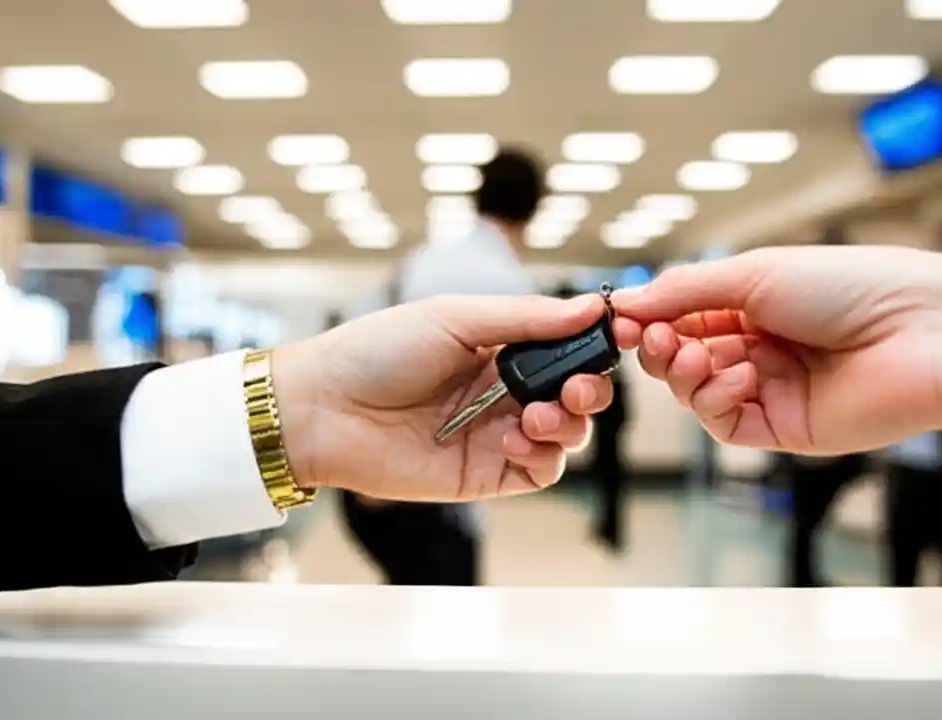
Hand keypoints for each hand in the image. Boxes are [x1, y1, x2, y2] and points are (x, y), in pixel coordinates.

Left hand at [271, 294, 612, 500]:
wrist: (324, 409)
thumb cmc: (377, 351)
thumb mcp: (456, 317)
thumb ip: (526, 317)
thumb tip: (591, 307)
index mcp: (499, 347)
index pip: (566, 348)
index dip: (593, 347)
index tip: (616, 341)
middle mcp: (504, 391)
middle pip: (576, 395)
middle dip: (589, 391)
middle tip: (576, 389)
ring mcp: (497, 434)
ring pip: (566, 435)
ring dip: (568, 425)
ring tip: (536, 416)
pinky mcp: (484, 474)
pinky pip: (539, 472)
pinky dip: (543, 457)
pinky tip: (514, 439)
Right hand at [613, 246, 941, 454]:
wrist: (923, 332)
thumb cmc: (852, 286)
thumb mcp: (755, 272)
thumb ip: (685, 291)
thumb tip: (626, 301)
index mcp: (755, 303)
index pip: (682, 317)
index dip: (649, 320)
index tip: (621, 319)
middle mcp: (760, 346)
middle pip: (682, 357)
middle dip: (658, 348)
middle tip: (649, 338)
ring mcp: (772, 389)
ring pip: (696, 393)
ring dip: (683, 375)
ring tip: (694, 357)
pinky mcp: (785, 428)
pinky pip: (726, 424)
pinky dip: (715, 401)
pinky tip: (738, 375)